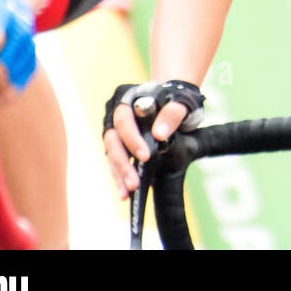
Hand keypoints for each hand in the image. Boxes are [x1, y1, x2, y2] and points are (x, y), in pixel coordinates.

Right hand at [102, 80, 203, 198]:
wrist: (173, 101)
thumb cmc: (175, 99)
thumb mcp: (179, 102)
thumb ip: (171, 114)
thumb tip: (159, 134)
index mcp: (128, 98)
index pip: (123, 120)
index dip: (132, 139)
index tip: (146, 156)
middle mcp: (115, 113)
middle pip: (112, 140)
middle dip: (123, 163)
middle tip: (134, 182)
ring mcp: (114, 129)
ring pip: (111, 153)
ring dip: (119, 173)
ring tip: (127, 191)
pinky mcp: (117, 143)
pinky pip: (115, 160)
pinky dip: (120, 175)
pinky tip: (124, 192)